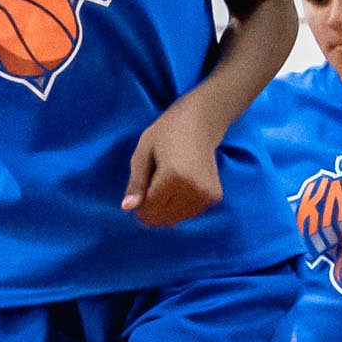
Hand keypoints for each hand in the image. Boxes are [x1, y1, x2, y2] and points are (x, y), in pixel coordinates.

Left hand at [122, 99, 223, 226]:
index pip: (149, 209)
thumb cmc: (167, 133)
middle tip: (154, 184)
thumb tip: (127, 208)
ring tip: (169, 183)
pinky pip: (189, 214)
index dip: (139, 205)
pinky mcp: (214, 197)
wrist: (201, 123)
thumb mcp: (143, 152)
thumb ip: (136, 182)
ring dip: (167, 208)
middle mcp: (193, 188)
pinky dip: (180, 206)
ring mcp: (206, 194)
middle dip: (152, 208)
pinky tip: (182, 186)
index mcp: (173, 176)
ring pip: (176, 219)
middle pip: (163, 217)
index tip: (141, 189)